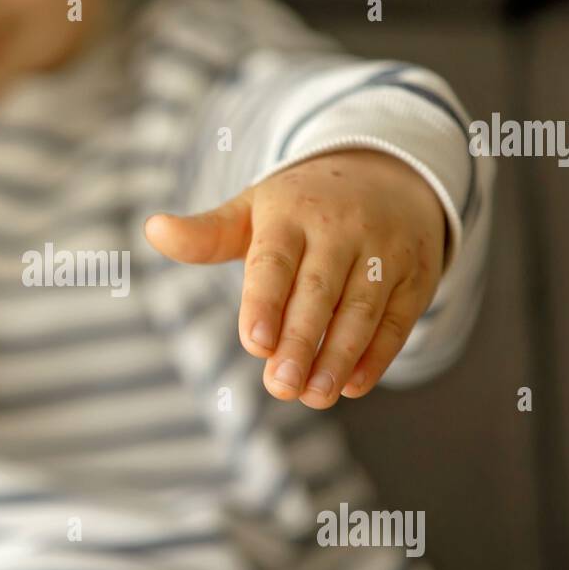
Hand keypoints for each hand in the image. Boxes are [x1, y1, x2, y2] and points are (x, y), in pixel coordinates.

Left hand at [144, 149, 445, 407]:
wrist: (388, 173)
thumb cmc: (302, 207)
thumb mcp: (254, 210)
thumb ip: (206, 234)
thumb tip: (152, 229)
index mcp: (291, 214)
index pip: (275, 261)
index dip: (265, 302)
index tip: (255, 343)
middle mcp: (342, 228)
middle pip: (319, 292)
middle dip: (301, 342)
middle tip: (280, 387)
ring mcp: (384, 250)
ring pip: (361, 310)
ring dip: (338, 357)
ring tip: (312, 396)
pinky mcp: (416, 275)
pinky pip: (396, 319)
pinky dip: (377, 356)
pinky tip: (351, 385)